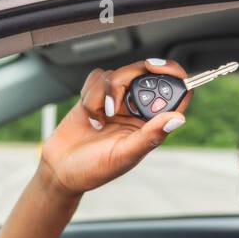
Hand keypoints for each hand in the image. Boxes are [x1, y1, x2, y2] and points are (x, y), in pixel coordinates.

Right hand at [38, 58, 189, 195]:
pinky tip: (89, 115)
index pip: (173, 92)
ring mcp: (116, 101)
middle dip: (127, 81)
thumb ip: (151, 135)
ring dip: (103, 95)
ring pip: (117, 73)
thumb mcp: (125, 154)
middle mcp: (137, 110)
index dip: (173, 74)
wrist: (60, 169)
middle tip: (113, 104)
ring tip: (98, 120)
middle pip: (143, 73)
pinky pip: (98, 77)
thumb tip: (178, 119)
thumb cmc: (94, 169)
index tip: (160, 68)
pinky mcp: (96, 96)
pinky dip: (90, 94)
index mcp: (151, 124)